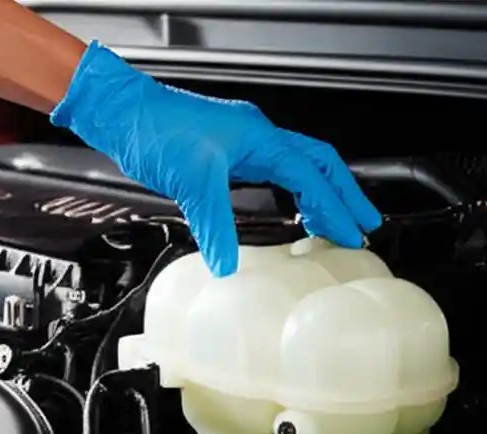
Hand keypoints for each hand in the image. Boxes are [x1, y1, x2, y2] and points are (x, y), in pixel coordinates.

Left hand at [51, 41, 381, 276]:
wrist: (122, 114)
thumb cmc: (156, 131)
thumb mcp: (191, 183)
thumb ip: (215, 227)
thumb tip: (229, 267)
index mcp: (261, 138)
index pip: (313, 176)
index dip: (335, 207)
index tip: (352, 233)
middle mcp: (257, 136)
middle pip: (318, 164)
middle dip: (344, 194)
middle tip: (364, 223)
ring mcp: (243, 142)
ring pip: (297, 166)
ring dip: (319, 193)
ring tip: (333, 222)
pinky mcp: (225, 151)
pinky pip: (273, 171)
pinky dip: (290, 191)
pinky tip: (288, 209)